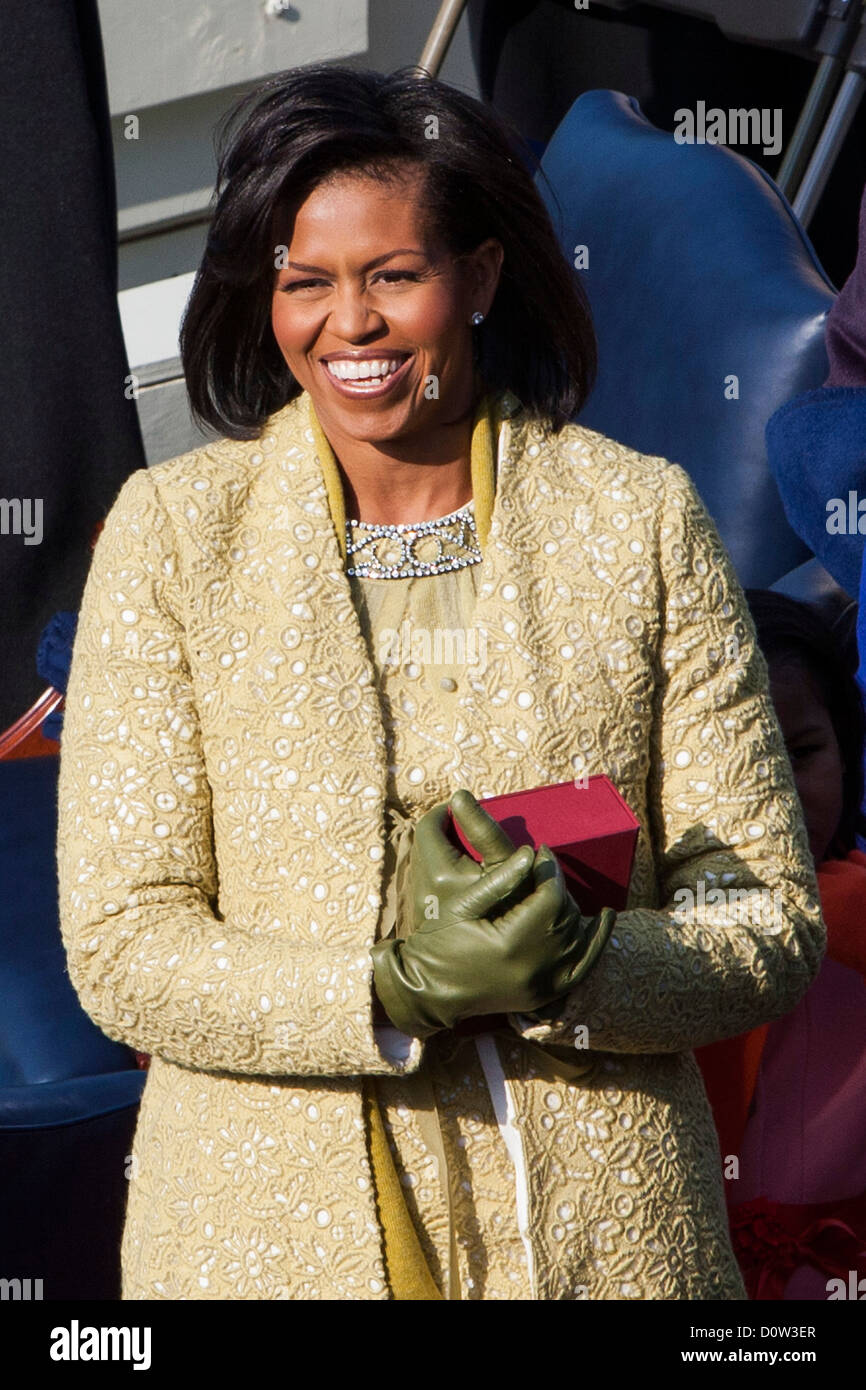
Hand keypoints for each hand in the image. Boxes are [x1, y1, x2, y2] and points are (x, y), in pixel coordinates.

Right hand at [371, 791, 614, 1037]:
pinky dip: (595, 944)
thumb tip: (530, 853)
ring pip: (578, 940)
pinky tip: (604, 920)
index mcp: (510, 944)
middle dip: (559, 887)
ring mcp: (541, 986)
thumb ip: (499, 880)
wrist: (429, 991)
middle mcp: (532, 969)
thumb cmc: (439, 942)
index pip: (550, 897)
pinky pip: (582, 968)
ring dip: (575, 910)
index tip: (541, 851)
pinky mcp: (544, 995)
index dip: (550, 870)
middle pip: (566, 917)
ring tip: (559, 888)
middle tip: (544, 868)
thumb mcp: (462, 905)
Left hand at [407, 788, 529, 933]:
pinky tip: (460, 872)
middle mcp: (425, 894)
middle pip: (422, 843)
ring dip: (440, 849)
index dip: (444, 811)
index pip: (428, 827)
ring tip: (463, 846)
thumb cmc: (516, 908)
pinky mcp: (424, 919)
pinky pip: (425, 881)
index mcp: (442, 878)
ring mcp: (422, 909)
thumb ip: (482, 828)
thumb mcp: (505, 865)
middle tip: (462, 823)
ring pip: (422, 862)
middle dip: (442, 830)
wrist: (503, 962)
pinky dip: (440, 869)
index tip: (460, 805)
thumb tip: (458, 795)